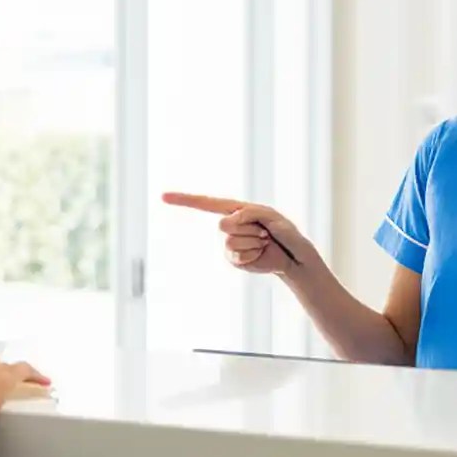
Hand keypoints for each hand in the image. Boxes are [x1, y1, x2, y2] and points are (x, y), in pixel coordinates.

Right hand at [162, 192, 313, 274]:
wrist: (293, 256)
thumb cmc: (284, 232)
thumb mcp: (269, 216)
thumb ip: (247, 214)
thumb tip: (224, 224)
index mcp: (236, 209)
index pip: (206, 203)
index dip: (184, 200)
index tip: (163, 197)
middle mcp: (230, 225)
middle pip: (225, 225)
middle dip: (249, 228)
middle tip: (264, 231)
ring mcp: (230, 243)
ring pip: (231, 242)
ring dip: (253, 243)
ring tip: (264, 242)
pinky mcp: (234, 259)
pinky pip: (236, 257)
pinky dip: (252, 255)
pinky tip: (261, 253)